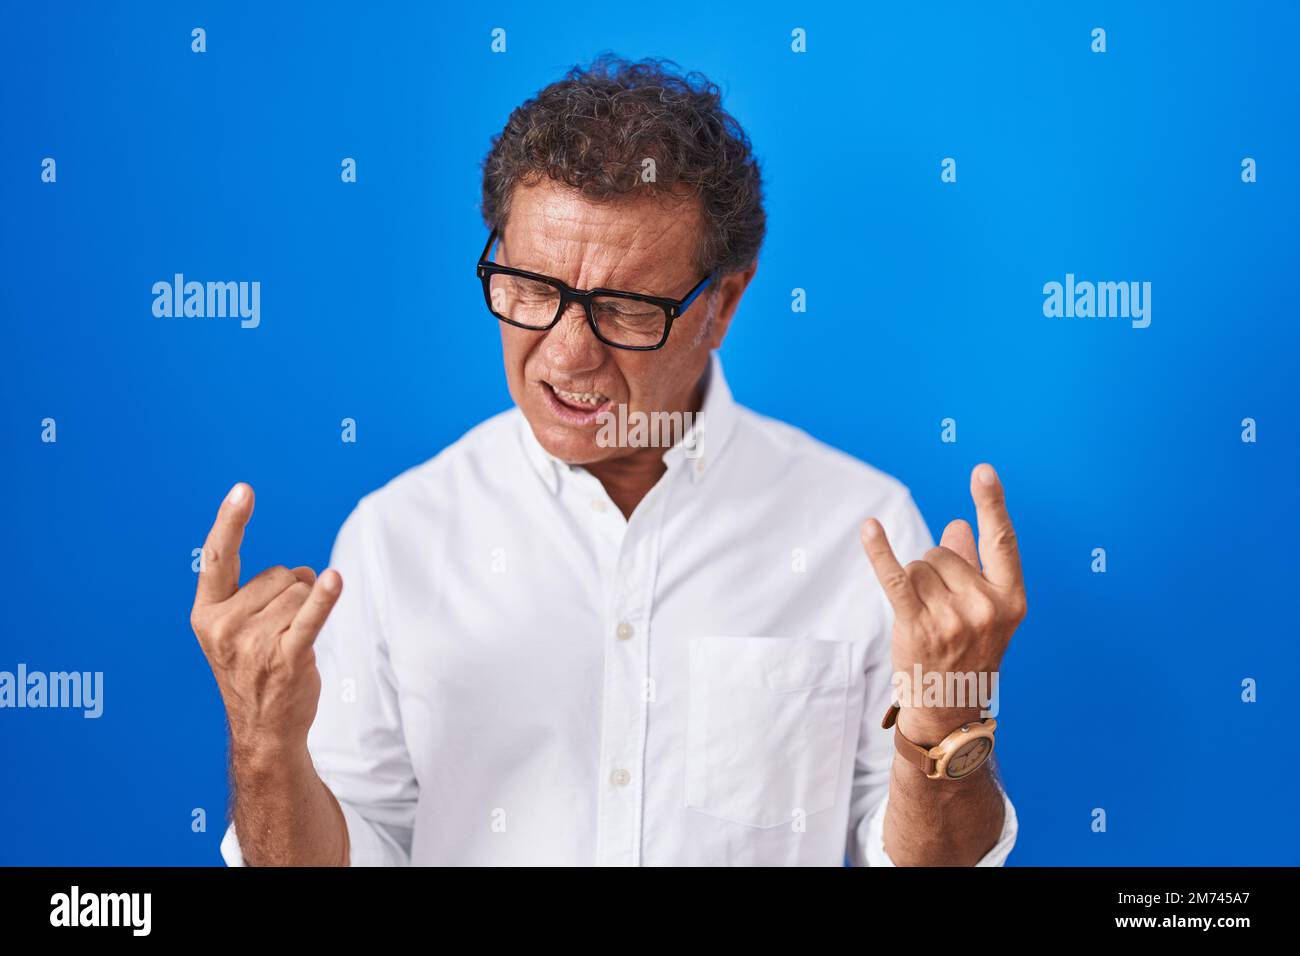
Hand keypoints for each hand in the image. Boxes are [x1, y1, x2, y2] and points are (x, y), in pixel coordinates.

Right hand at [189, 483, 342, 767]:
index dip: (231, 520)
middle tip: (279, 632)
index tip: (243, 490)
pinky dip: (325, 599)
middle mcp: (224, 626)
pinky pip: (311, 617)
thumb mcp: (234, 630)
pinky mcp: (286, 658)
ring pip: (303, 592)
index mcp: (206, 613)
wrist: (263, 731)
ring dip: (309, 609)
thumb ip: (259, 592)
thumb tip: (311, 574)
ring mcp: (253, 644)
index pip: (218, 556)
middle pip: (281, 574)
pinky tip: (334, 581)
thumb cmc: (253, 670)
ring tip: (291, 643)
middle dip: (292, 593)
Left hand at [860, 463, 1026, 745]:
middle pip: (943, 554)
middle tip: (940, 612)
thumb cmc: (966, 654)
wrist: (948, 710)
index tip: (982, 471)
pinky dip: (879, 551)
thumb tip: (958, 524)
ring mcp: (952, 619)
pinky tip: (868, 528)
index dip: (992, 504)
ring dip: (913, 586)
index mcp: (1010, 600)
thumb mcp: (982, 613)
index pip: (1002, 541)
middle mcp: (986, 607)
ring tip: (925, 621)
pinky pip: (896, 578)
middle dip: (934, 572)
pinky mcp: (918, 626)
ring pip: (918, 567)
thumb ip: (972, 566)